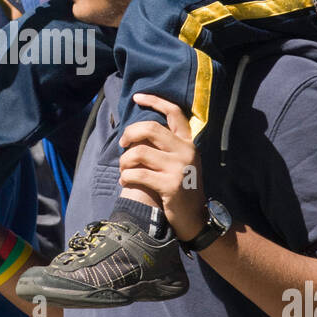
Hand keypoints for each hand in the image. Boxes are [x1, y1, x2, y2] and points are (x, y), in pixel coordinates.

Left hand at [118, 92, 205, 241]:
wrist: (194, 219)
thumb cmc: (180, 188)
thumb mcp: (180, 162)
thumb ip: (165, 146)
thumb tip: (135, 132)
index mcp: (189, 143)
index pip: (174, 112)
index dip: (154, 100)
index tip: (137, 97)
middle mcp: (186, 151)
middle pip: (150, 128)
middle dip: (129, 134)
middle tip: (123, 144)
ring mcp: (179, 168)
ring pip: (138, 153)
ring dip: (124, 161)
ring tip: (124, 170)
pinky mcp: (170, 185)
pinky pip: (137, 174)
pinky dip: (125, 177)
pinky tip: (125, 182)